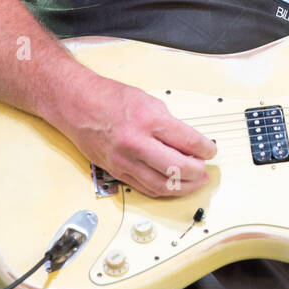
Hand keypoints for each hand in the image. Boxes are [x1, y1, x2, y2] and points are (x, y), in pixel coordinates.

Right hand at [58, 78, 216, 197]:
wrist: (78, 105)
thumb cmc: (112, 99)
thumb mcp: (150, 102)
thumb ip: (170, 124)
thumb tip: (190, 143)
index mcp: (149, 121)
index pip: (188, 142)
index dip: (205, 149)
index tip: (210, 151)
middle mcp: (136, 143)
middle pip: (177, 168)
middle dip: (197, 172)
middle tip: (205, 170)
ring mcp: (124, 160)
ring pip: (161, 185)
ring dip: (183, 187)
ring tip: (194, 182)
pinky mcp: (116, 171)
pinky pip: (144, 187)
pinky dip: (162, 189)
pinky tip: (173, 186)